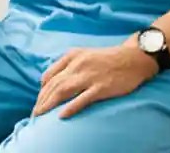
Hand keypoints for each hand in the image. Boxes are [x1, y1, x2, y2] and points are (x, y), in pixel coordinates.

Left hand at [31, 41, 157, 118]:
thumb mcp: (84, 54)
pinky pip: (82, 99)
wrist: (133, 58)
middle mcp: (78, 65)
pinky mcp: (101, 87)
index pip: (50, 75)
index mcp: (72, 56)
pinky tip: (61, 115)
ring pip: (63, 91)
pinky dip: (70, 107)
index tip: (38, 100)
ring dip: (49, 104)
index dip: (42, 90)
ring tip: (41, 115)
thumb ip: (67, 65)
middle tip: (35, 112)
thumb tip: (50, 81)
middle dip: (42, 100)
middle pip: (54, 84)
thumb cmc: (107, 58)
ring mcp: (89, 76)